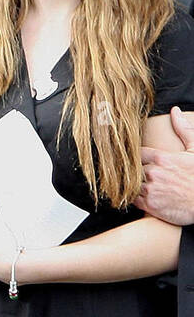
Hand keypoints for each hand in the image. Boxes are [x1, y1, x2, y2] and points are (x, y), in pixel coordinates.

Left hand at [136, 106, 193, 225]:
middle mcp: (153, 173)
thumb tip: (174, 111)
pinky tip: (137, 195)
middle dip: (132, 170)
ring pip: (130, 184)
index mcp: (161, 157)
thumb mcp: (193, 150)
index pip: (137, 153)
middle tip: (131, 172)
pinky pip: (132, 200)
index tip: (134, 158)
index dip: (134, 155)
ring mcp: (150, 189)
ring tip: (134, 184)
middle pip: (131, 169)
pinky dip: (133, 198)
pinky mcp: (149, 205)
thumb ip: (183, 130)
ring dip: (131, 184)